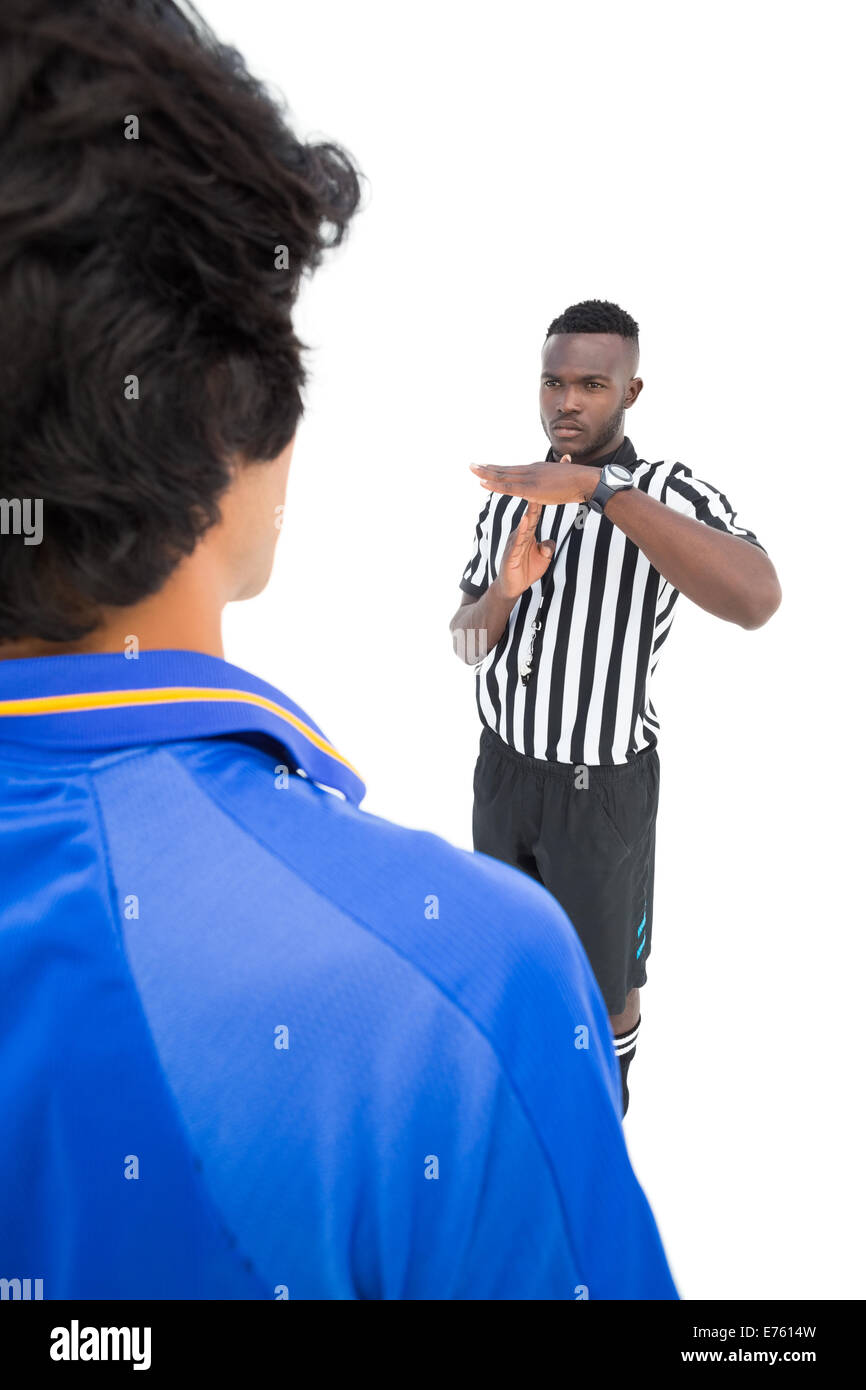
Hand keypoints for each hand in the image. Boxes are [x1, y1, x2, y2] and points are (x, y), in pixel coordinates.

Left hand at [470, 456, 600, 504]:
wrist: (585, 480)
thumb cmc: (579, 480)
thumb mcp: (566, 474)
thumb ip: (561, 470)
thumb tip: (565, 462)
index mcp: (537, 469)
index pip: (513, 469)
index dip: (499, 469)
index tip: (487, 468)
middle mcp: (531, 470)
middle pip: (505, 469)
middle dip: (487, 468)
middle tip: (472, 465)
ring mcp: (530, 478)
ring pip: (503, 476)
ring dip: (486, 473)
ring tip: (472, 469)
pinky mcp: (531, 489)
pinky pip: (508, 487)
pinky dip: (494, 484)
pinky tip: (483, 482)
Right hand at [494, 500, 554, 599]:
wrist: (512, 587)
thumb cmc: (526, 571)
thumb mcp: (542, 559)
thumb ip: (547, 548)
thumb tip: (550, 541)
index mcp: (527, 536)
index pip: (535, 517)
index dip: (540, 505)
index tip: (547, 491)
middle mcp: (519, 536)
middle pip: (529, 517)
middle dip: (535, 503)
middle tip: (540, 486)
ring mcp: (514, 544)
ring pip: (524, 526)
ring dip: (529, 512)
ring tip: (534, 499)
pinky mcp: (511, 554)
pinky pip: (518, 541)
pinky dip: (522, 530)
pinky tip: (525, 521)